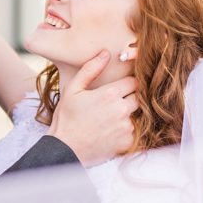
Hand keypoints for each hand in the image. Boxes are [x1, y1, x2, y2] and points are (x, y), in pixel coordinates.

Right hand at [48, 50, 137, 164]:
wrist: (65, 149)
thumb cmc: (66, 119)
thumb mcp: (73, 90)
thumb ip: (90, 69)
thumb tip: (105, 53)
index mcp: (110, 94)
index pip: (133, 81)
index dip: (126, 84)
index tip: (118, 89)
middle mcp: (121, 109)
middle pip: (138, 97)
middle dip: (128, 98)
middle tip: (112, 105)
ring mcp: (126, 127)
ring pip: (137, 114)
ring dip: (128, 115)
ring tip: (109, 119)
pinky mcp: (127, 142)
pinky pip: (134, 131)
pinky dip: (126, 131)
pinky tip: (110, 132)